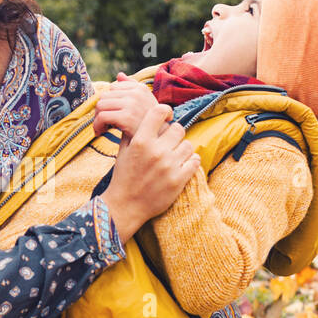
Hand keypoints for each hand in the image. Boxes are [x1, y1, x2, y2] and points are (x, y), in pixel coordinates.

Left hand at [93, 72, 156, 141]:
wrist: (159, 141)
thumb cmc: (149, 123)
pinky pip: (102, 117)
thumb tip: (119, 75)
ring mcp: (132, 104)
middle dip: (101, 110)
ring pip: (100, 105)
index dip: (110, 101)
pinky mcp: (126, 117)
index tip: (111, 113)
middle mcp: (136, 93)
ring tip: (103, 128)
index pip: (113, 87)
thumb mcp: (144, 102)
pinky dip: (97, 125)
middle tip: (104, 123)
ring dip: (98, 118)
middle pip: (104, 96)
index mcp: (140, 88)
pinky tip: (101, 132)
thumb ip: (132, 86)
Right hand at [100, 102, 201, 241]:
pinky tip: (182, 165)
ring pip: (188, 145)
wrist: (126, 206)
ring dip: (182, 150)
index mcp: (141, 141)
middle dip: (174, 135)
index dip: (165, 112)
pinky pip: (195, 161)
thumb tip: (140, 115)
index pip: (159, 112)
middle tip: (169, 143)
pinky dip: (190, 162)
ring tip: (174, 157)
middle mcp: (156, 151)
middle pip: (178, 128)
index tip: (166, 117)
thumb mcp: (123, 151)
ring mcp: (168, 166)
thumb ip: (132, 132)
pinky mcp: (179, 180)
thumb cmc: (124, 177)